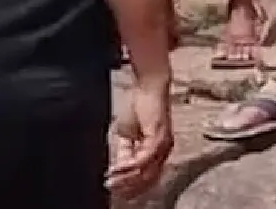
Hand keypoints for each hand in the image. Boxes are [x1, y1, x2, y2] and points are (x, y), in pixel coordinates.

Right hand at [107, 79, 172, 197]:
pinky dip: (128, 167)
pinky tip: (116, 169)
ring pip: (146, 173)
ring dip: (125, 179)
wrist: (148, 85)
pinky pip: (143, 160)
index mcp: (159, 150)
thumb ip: (127, 151)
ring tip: (110, 182)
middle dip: (127, 187)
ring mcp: (163, 145)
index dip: (131, 186)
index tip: (115, 190)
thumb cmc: (140, 105)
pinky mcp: (158, 137)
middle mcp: (164, 150)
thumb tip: (120, 167)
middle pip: (148, 180)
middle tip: (111, 189)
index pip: (148, 177)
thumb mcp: (128, 133)